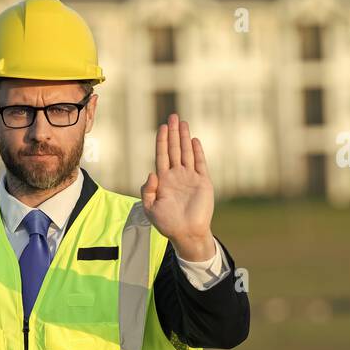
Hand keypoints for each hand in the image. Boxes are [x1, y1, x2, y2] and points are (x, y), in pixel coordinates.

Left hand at [142, 113, 215, 261]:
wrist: (186, 233)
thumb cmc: (166, 223)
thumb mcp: (149, 208)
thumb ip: (147, 191)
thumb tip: (151, 173)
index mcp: (163, 180)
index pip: (161, 155)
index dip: (161, 141)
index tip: (162, 127)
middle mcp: (177, 176)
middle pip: (174, 149)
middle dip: (173, 133)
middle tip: (173, 116)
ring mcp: (190, 178)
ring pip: (186, 153)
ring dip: (184, 138)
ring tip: (183, 122)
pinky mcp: (203, 182)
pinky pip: (200, 163)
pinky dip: (197, 152)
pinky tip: (194, 140)